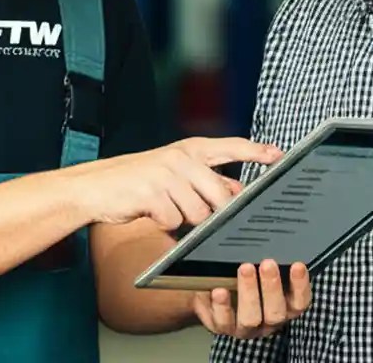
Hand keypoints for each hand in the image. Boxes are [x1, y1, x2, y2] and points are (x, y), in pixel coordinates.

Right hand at [73, 137, 281, 229]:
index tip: (277, 155)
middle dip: (212, 212)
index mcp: (189, 150)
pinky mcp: (152, 194)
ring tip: (164, 209)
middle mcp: (180, 158)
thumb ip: (204, 178)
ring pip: (198, 214)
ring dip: (184, 220)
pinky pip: (174, 222)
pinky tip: (151, 213)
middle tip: (190, 210)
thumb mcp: (173, 172)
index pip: (231, 147)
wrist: (95, 186)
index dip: (256, 151)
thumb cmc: (137, 181)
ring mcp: (166, 175)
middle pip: (219, 195)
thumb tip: (236, 189)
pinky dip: (164, 225)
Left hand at [193, 260, 310, 339]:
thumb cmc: (238, 274)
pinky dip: (221, 305)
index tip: (298, 265)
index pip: (299, 301)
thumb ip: (264, 255)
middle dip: (272, 287)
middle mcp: (266, 320)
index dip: (301, 285)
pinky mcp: (221, 327)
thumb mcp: (254, 264)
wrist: (209, 290)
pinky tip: (219, 289)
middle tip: (268, 263)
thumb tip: (268, 231)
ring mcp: (244, 327)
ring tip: (245, 269)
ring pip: (251, 318)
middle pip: (276, 312)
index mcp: (282, 306)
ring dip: (249, 293)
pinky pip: (222, 320)